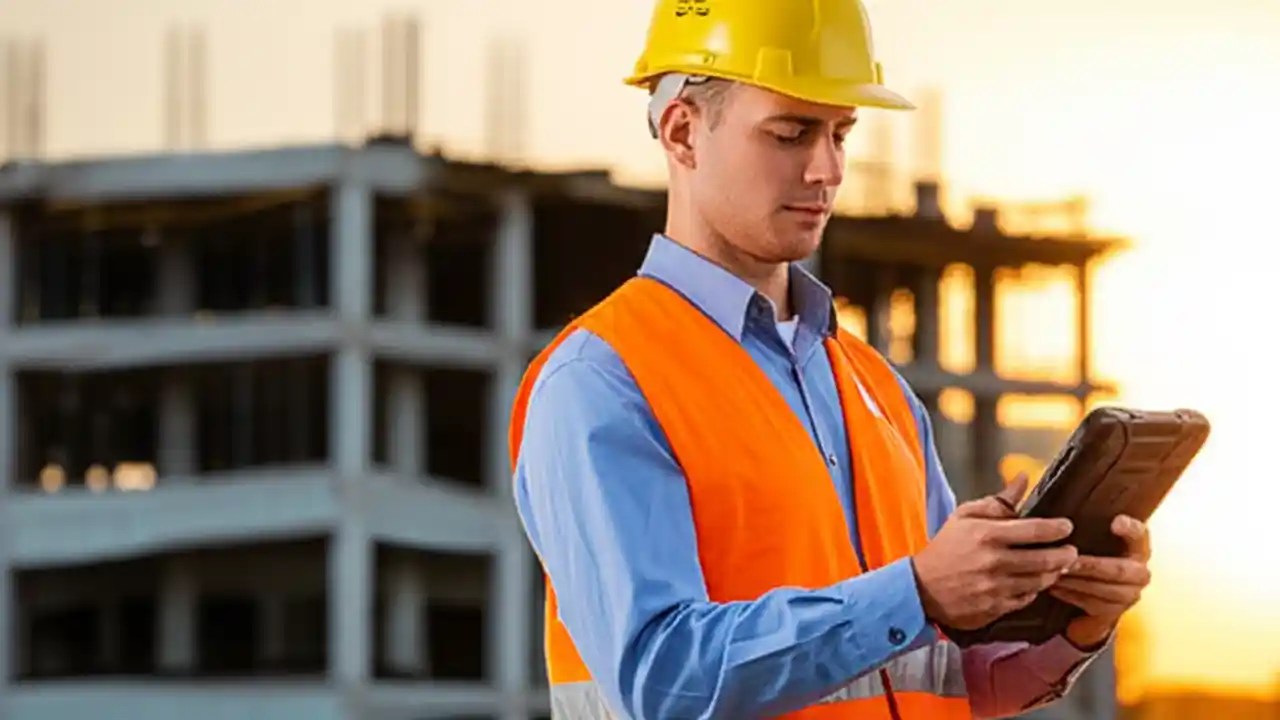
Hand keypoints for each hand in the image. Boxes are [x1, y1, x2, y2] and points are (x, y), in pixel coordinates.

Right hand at [912, 474, 1078, 629]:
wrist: (922, 587)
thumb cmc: (946, 548)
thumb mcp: (965, 516)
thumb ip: (998, 501)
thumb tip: (1023, 479)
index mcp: (986, 535)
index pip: (1034, 530)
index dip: (1057, 528)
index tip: (1067, 526)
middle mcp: (993, 562)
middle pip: (1045, 559)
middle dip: (1066, 554)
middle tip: (1071, 550)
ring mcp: (995, 588)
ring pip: (1040, 581)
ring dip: (1054, 573)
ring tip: (1057, 565)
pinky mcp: (995, 608)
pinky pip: (1027, 599)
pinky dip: (1035, 590)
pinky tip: (1033, 581)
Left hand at [1049, 514, 1151, 649]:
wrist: (1094, 596)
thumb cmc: (1088, 557)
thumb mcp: (1091, 540)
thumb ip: (1089, 525)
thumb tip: (1068, 511)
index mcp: (1138, 547)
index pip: (1140, 535)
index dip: (1130, 529)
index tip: (1115, 522)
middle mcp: (1140, 572)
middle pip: (1119, 570)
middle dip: (1091, 565)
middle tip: (1067, 559)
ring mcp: (1130, 595)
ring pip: (1105, 590)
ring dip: (1077, 582)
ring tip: (1054, 573)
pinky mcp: (1114, 612)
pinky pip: (1093, 605)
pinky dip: (1071, 595)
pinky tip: (1054, 587)